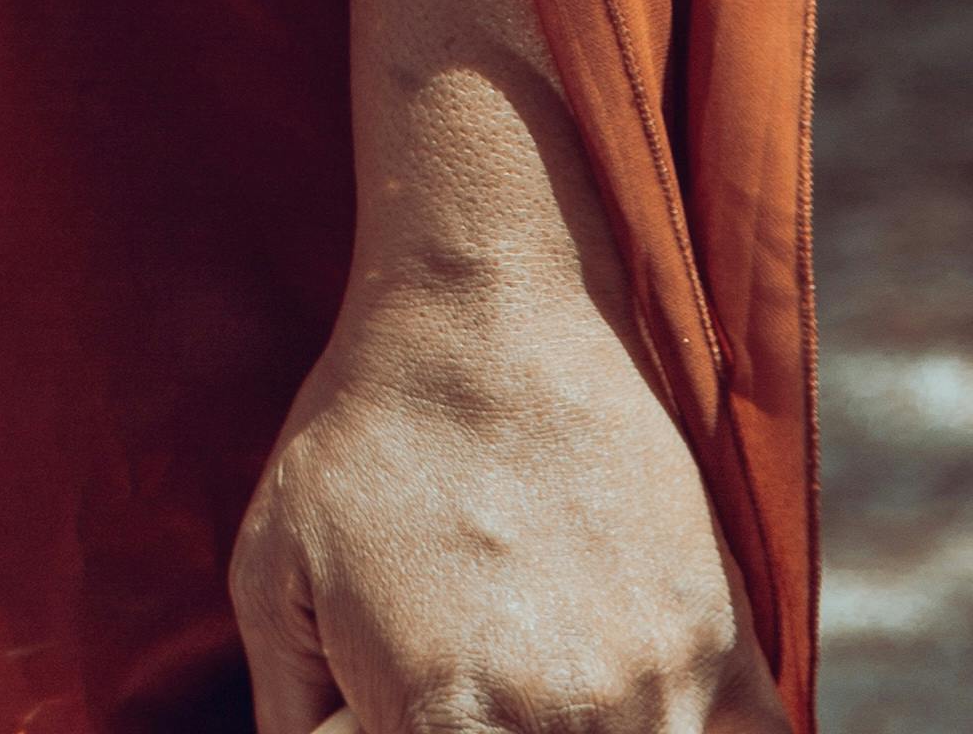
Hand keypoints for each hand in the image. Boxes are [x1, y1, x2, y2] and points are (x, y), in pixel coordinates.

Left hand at [234, 261, 787, 730]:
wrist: (486, 304)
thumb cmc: (364, 433)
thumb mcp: (272, 571)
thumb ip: (284, 711)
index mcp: (442, 723)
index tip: (423, 712)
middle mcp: (563, 726)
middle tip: (477, 693)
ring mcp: (655, 687)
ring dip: (601, 733)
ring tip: (546, 688)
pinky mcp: (722, 639)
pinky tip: (647, 710)